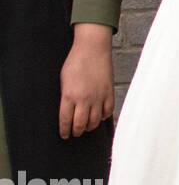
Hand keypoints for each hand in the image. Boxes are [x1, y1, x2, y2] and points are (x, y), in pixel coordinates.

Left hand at [59, 23, 114, 138]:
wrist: (93, 49)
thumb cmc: (75, 62)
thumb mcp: (63, 80)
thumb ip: (65, 97)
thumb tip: (67, 111)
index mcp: (69, 95)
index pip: (66, 120)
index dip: (64, 130)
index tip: (64, 135)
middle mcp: (84, 99)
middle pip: (80, 124)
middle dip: (76, 131)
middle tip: (74, 133)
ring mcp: (98, 97)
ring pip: (94, 121)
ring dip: (89, 126)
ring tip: (86, 127)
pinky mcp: (109, 93)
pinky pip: (107, 112)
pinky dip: (103, 117)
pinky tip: (98, 116)